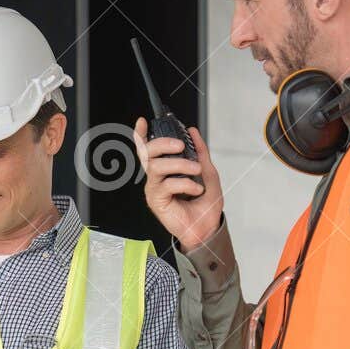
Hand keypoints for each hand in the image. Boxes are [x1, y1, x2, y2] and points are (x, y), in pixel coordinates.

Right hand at [136, 117, 224, 251]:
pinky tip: (195, 190)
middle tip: (180, 145)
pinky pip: (166, 185)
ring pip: (157, 166)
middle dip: (163, 144)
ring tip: (196, 171)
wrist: (207, 227)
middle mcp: (157, 177)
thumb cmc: (204, 204)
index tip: (142, 121)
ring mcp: (155, 188)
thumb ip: (200, 152)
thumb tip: (194, 132)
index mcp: (166, 168)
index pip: (149, 149)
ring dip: (179, 165)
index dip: (141, 134)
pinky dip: (184, 184)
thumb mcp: (208, 172)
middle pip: (148, 153)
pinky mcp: (156, 201)